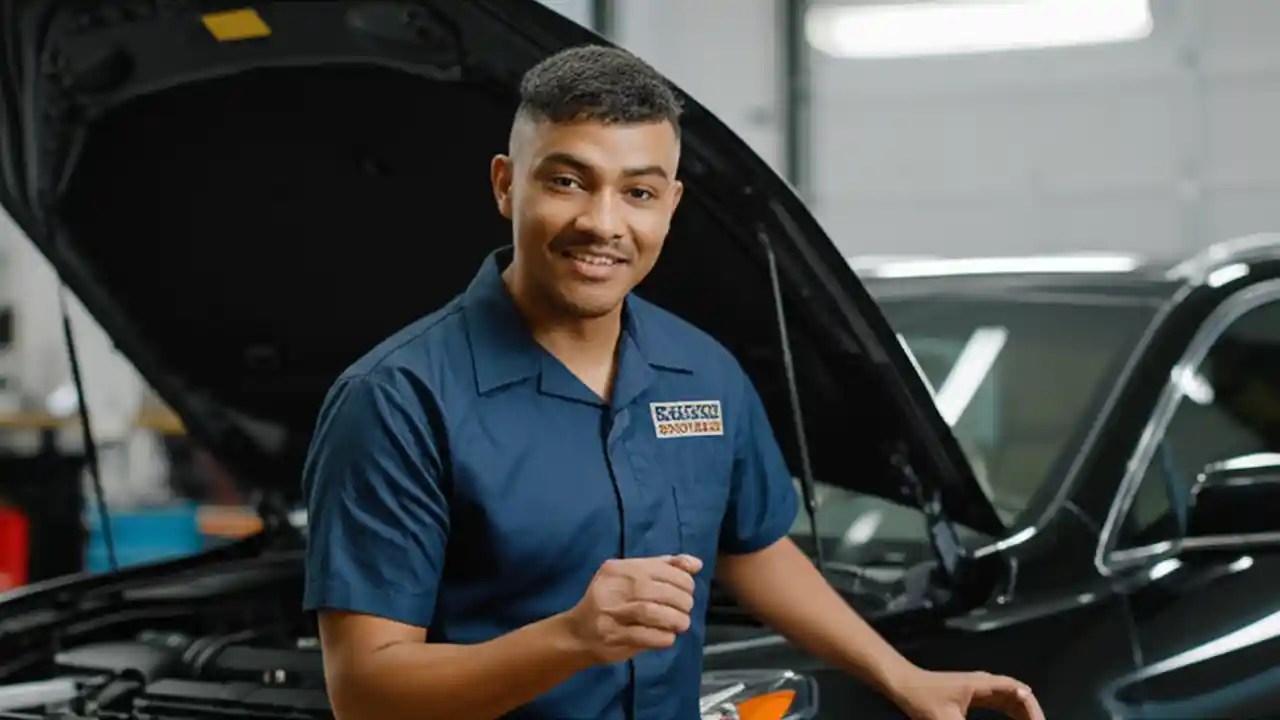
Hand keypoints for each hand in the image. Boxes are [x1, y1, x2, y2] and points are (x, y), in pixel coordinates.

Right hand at [562, 554, 702, 663]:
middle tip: (687, 608)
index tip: (688, 590)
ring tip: (682, 623)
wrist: (577, 633)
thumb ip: (663, 567)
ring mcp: (611, 613)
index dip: (683, 580)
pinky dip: (664, 636)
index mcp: (619, 568)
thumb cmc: (611, 600)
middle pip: (658, 591)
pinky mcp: (613, 637)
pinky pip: (646, 636)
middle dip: (682, 600)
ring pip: (653, 612)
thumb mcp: (631, 577)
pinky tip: (668, 636)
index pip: (660, 569)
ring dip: (676, 619)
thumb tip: (696, 564)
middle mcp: (613, 588)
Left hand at [890, 667, 1043, 719]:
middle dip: (1032, 713)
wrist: (903, 685)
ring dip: (1023, 713)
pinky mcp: (972, 694)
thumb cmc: (923, 699)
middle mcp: (985, 683)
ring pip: (1011, 698)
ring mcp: (979, 687)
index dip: (1034, 711)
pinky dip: (1012, 713)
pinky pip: (1000, 702)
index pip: (1020, 692)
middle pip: (1019, 694)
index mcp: (983, 685)